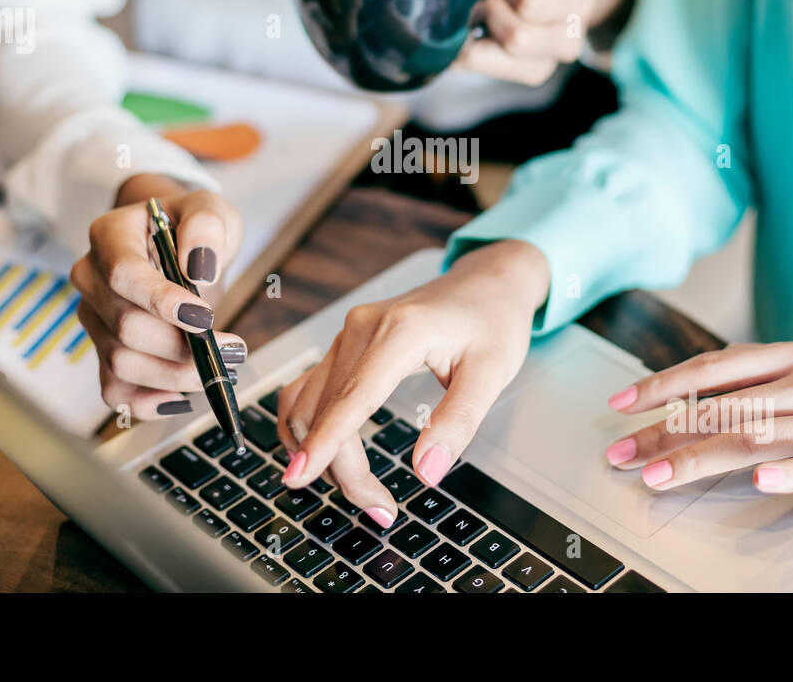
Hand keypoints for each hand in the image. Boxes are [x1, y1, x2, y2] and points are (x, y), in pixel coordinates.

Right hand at [71, 173, 245, 418]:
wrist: (177, 244)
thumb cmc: (189, 225)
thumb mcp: (208, 209)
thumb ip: (205, 226)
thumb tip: (200, 267)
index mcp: (110, 236)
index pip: (124, 276)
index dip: (161, 302)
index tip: (204, 319)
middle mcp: (91, 278)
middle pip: (125, 327)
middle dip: (181, 347)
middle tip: (232, 349)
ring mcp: (94, 318)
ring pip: (122, 363)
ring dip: (175, 375)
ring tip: (220, 369)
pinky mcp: (104, 350)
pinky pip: (115, 390)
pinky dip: (148, 402)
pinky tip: (183, 397)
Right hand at [275, 240, 549, 525]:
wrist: (487, 283)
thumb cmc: (492, 321)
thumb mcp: (493, 373)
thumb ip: (458, 422)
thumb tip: (427, 471)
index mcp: (401, 331)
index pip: (352, 397)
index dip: (325, 443)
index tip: (300, 478)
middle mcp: (364, 328)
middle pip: (327, 410)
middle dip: (341, 468)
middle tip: (379, 509)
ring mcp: (348, 334)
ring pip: (309, 403)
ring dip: (321, 451)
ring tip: (358, 488)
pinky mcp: (345, 343)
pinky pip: (308, 389)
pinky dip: (309, 425)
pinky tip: (320, 452)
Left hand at [456, 0, 632, 85]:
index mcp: (578, 1)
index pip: (530, 2)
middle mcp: (568, 43)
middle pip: (514, 36)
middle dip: (493, 6)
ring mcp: (544, 66)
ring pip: (487, 54)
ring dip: (477, 25)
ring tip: (488, 9)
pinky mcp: (519, 76)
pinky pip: (473, 64)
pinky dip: (464, 43)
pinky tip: (476, 28)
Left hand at [604, 340, 792, 520]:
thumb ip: (749, 388)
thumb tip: (672, 400)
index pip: (714, 367)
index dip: (662, 384)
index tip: (620, 404)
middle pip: (725, 405)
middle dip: (665, 431)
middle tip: (624, 453)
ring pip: (757, 435)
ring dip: (701, 458)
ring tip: (660, 475)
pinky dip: (786, 473)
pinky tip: (757, 483)